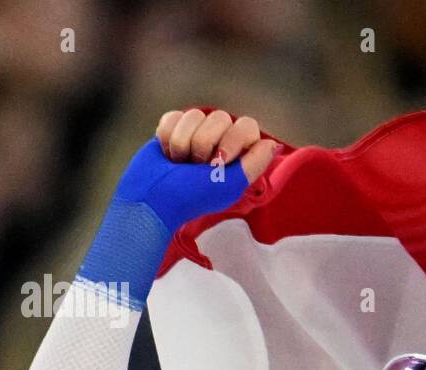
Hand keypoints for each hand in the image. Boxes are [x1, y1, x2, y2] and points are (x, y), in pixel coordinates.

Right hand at [155, 108, 277, 184]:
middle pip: (220, 117)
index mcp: (238, 154)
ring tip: (180, 164)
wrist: (153, 198)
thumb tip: (273, 144)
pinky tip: (167, 155)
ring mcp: (196, 132)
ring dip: (183, 143)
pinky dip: (167, 137)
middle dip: (203, 144)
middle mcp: (220, 140)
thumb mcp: (229, 185)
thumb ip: (254, 164)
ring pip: (194, 114)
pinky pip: (174, 116)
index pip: (247, 126)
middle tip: (197, 166)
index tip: (218, 162)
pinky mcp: (173, 127)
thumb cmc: (192, 196)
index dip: (232, 140)